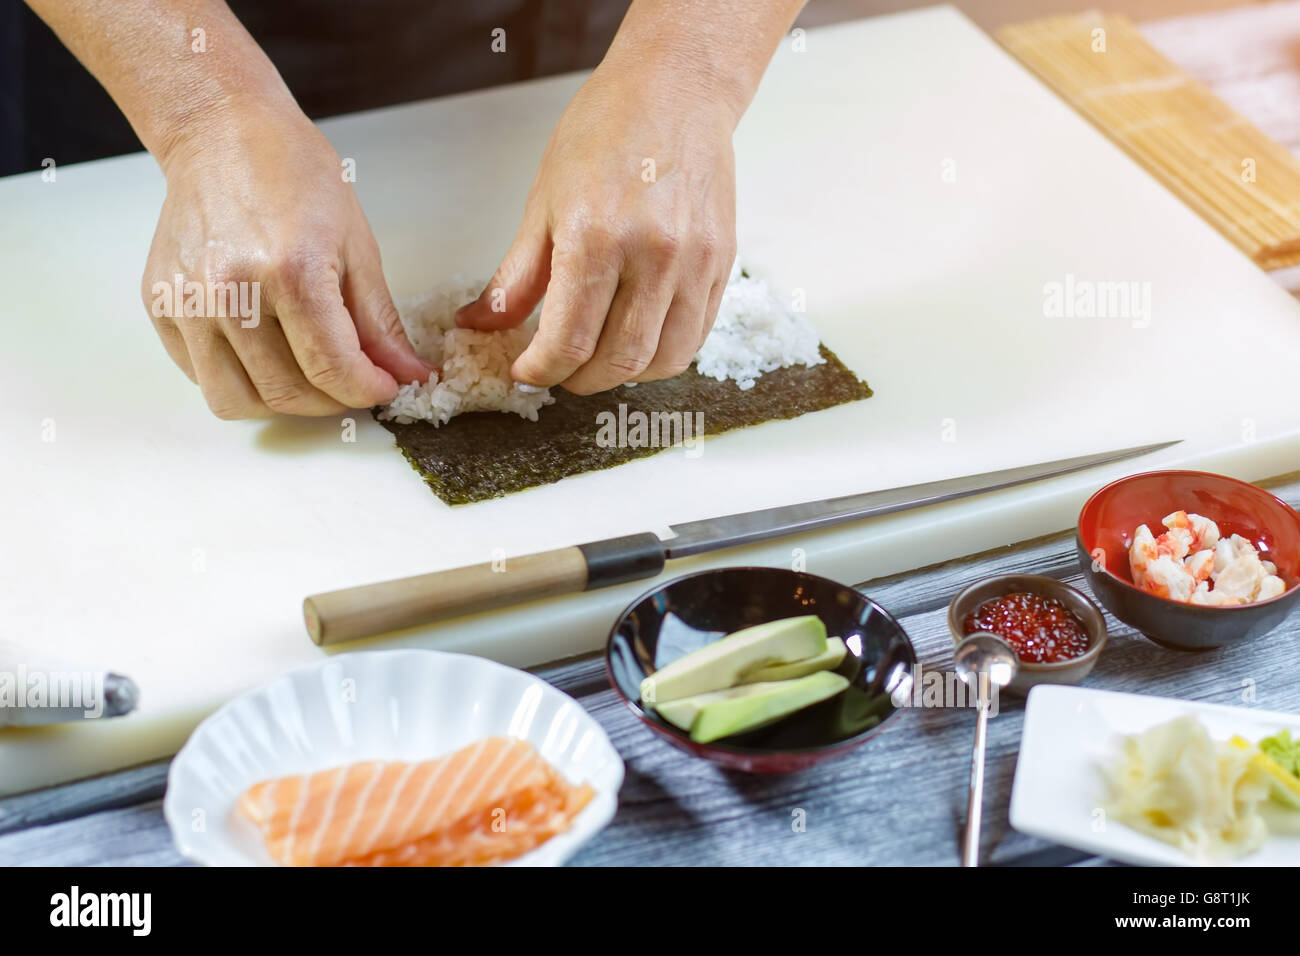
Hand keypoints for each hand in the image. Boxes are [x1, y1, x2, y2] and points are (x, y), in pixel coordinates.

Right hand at [141, 103, 431, 418]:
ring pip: (236, 401)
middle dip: (331, 401)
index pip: (332, 370)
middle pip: (286, 394)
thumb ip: (380, 322)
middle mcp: (230, 292)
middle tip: (351, 380)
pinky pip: (202, 377)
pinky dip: (240, 379)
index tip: (384, 387)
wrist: (221, 132)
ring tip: (307, 372)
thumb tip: (409, 375)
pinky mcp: (160, 306)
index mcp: (290, 271)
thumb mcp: (357, 245)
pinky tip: (265, 349)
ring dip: (282, 402)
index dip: (368, 391)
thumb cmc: (294, 175)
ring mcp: (187, 302)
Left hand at [454, 66, 737, 393]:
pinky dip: (663, 353)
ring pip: (663, 360)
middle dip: (580, 379)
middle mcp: (652, 255)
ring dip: (626, 374)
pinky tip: (638, 337)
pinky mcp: (721, 264)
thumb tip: (479, 323)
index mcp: (596, 238)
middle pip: (618, 360)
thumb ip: (515, 277)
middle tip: (560, 370)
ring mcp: (694, 263)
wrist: (676, 90)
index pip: (569, 341)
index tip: (527, 371)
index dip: (541, 371)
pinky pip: (695, 335)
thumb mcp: (543, 202)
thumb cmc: (606, 132)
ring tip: (600, 358)